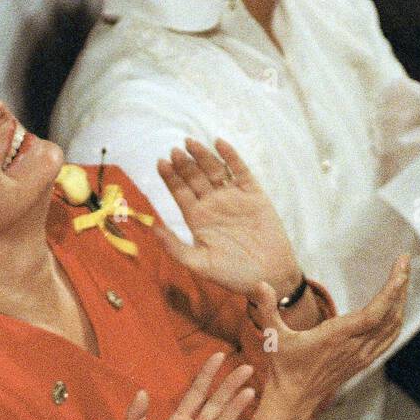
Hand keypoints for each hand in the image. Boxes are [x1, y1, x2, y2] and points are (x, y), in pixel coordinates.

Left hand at [155, 139, 300, 295]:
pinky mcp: (253, 194)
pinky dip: (231, 156)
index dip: (170, 178)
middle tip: (174, 151)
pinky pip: (240, 170)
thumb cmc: (233, 274)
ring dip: (202, 156)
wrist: (268, 276)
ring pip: (214, 170)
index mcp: (198, 219)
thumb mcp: (200, 264)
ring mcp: (233, 197)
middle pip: (195, 178)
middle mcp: (213, 204)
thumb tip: (152, 228)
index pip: (180, 192)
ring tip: (190, 143)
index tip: (161, 163)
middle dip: (184, 164)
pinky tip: (219, 143)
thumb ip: (175, 247)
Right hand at [238, 257, 410, 419]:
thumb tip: (260, 284)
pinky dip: (397, 322)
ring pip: (392, 327)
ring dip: (401, 302)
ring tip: (403, 279)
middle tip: (405, 263)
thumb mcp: (273, 336)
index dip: (392, 290)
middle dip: (401, 287)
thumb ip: (267, 308)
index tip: (401, 267)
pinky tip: (397, 309)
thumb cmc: (284, 368)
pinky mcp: (362, 362)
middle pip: (389, 315)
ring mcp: (361, 355)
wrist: (294, 399)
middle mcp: (354, 346)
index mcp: (336, 336)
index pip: (374, 312)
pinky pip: (388, 340)